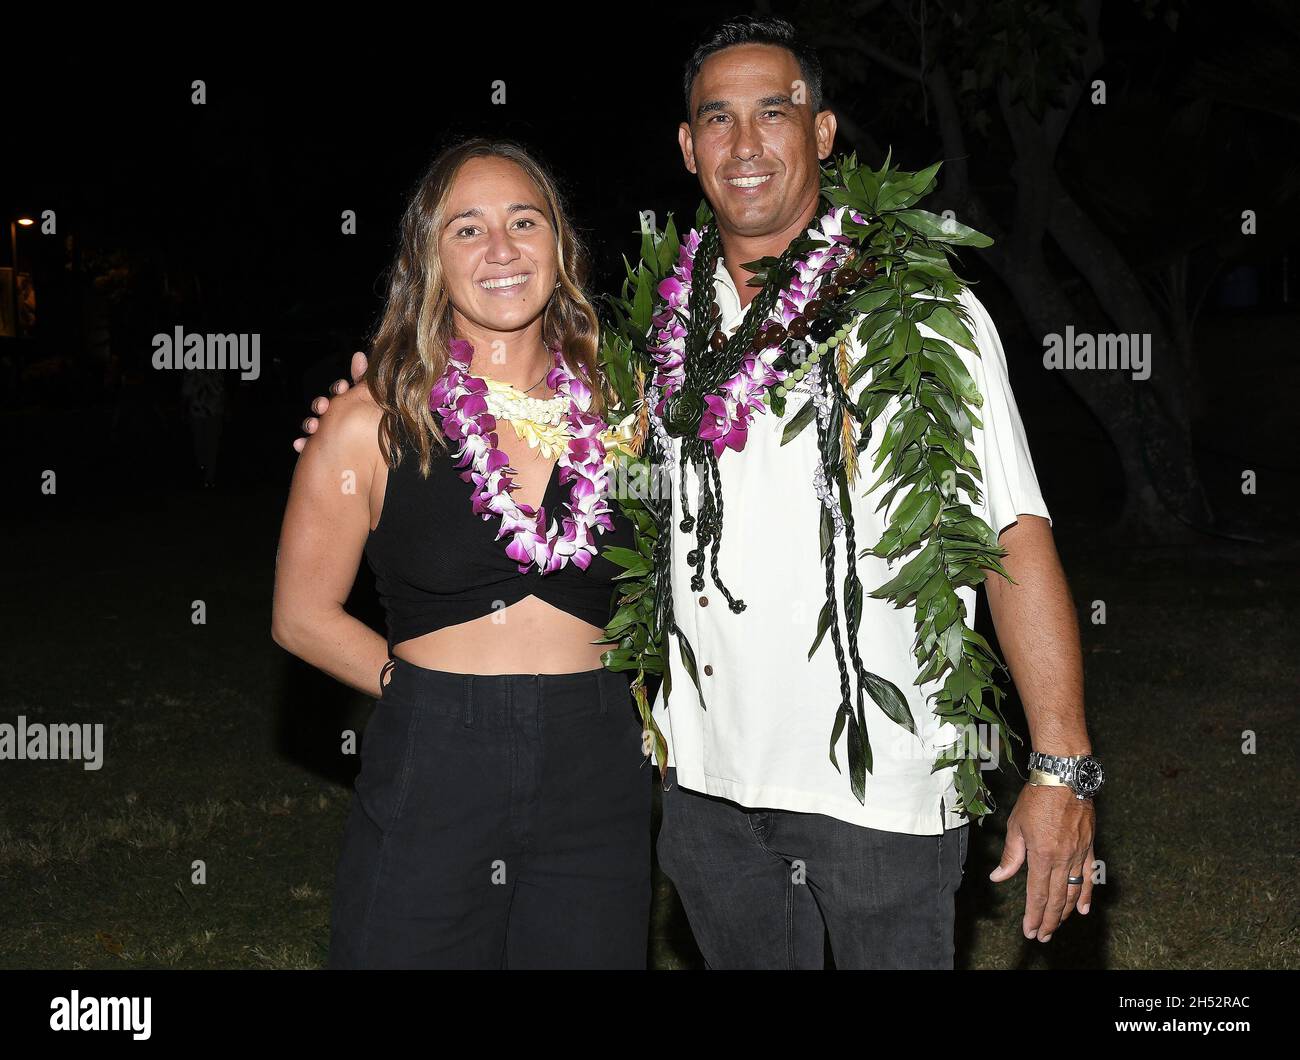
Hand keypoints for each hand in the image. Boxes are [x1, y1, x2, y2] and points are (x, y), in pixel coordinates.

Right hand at [292, 351, 368, 452]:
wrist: (358, 469)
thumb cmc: (365, 431)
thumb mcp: (366, 401)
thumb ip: (362, 378)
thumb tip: (359, 355)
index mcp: (354, 407)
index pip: (344, 393)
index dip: (340, 389)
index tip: (342, 388)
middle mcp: (342, 420)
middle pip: (327, 406)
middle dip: (322, 404)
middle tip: (324, 407)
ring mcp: (332, 435)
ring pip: (315, 424)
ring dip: (310, 422)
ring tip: (313, 427)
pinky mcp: (322, 451)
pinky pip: (310, 445)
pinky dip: (303, 443)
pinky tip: (301, 444)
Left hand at [988, 782, 1095, 941]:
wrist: (1063, 778)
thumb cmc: (1036, 799)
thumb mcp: (1016, 826)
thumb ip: (1011, 856)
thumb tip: (998, 877)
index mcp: (1042, 855)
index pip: (1037, 894)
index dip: (1034, 915)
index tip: (1030, 930)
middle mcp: (1063, 859)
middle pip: (1056, 899)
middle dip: (1048, 921)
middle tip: (1042, 936)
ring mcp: (1078, 854)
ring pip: (1073, 892)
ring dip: (1065, 912)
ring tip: (1056, 926)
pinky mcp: (1089, 847)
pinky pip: (1089, 876)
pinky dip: (1086, 894)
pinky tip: (1083, 909)